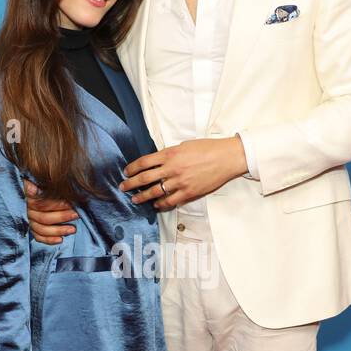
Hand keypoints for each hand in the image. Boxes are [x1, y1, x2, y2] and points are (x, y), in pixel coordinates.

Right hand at [24, 176, 76, 243]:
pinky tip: (60, 239)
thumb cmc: (43, 184)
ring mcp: (29, 220)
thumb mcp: (41, 181)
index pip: (41, 204)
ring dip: (58, 230)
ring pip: (42, 228)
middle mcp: (27, 209)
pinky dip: (49, 240)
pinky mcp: (32, 228)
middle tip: (76, 214)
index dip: (56, 205)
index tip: (70, 203)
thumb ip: (40, 185)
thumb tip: (33, 189)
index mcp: (29, 197)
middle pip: (43, 217)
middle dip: (61, 217)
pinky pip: (39, 237)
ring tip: (72, 229)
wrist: (35, 188)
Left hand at [118, 136, 247, 208]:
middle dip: (131, 184)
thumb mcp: (184, 145)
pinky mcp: (188, 192)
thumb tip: (159, 161)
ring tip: (135, 199)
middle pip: (144, 178)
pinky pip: (170, 201)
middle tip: (123, 187)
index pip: (144, 162)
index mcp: (170, 153)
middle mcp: (172, 168)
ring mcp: (179, 182)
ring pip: (154, 192)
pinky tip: (156, 205)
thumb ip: (170, 154)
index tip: (126, 172)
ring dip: (142, 197)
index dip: (132, 168)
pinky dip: (161, 204)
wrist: (226, 157)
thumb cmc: (208, 148)